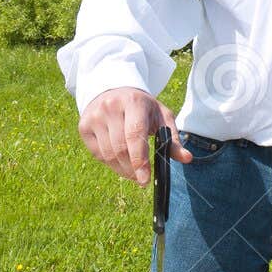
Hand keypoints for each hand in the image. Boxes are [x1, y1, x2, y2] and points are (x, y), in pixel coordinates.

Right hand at [78, 88, 192, 184]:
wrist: (114, 91)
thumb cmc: (143, 108)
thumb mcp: (161, 116)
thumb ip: (173, 138)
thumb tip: (187, 158)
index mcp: (134, 102)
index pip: (135, 135)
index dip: (139, 160)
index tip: (145, 180)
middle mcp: (110, 107)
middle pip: (121, 148)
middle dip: (133, 169)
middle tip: (142, 179)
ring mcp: (94, 116)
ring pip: (108, 154)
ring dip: (122, 170)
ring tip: (134, 172)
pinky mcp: (84, 126)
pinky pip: (98, 154)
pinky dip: (111, 164)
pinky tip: (120, 162)